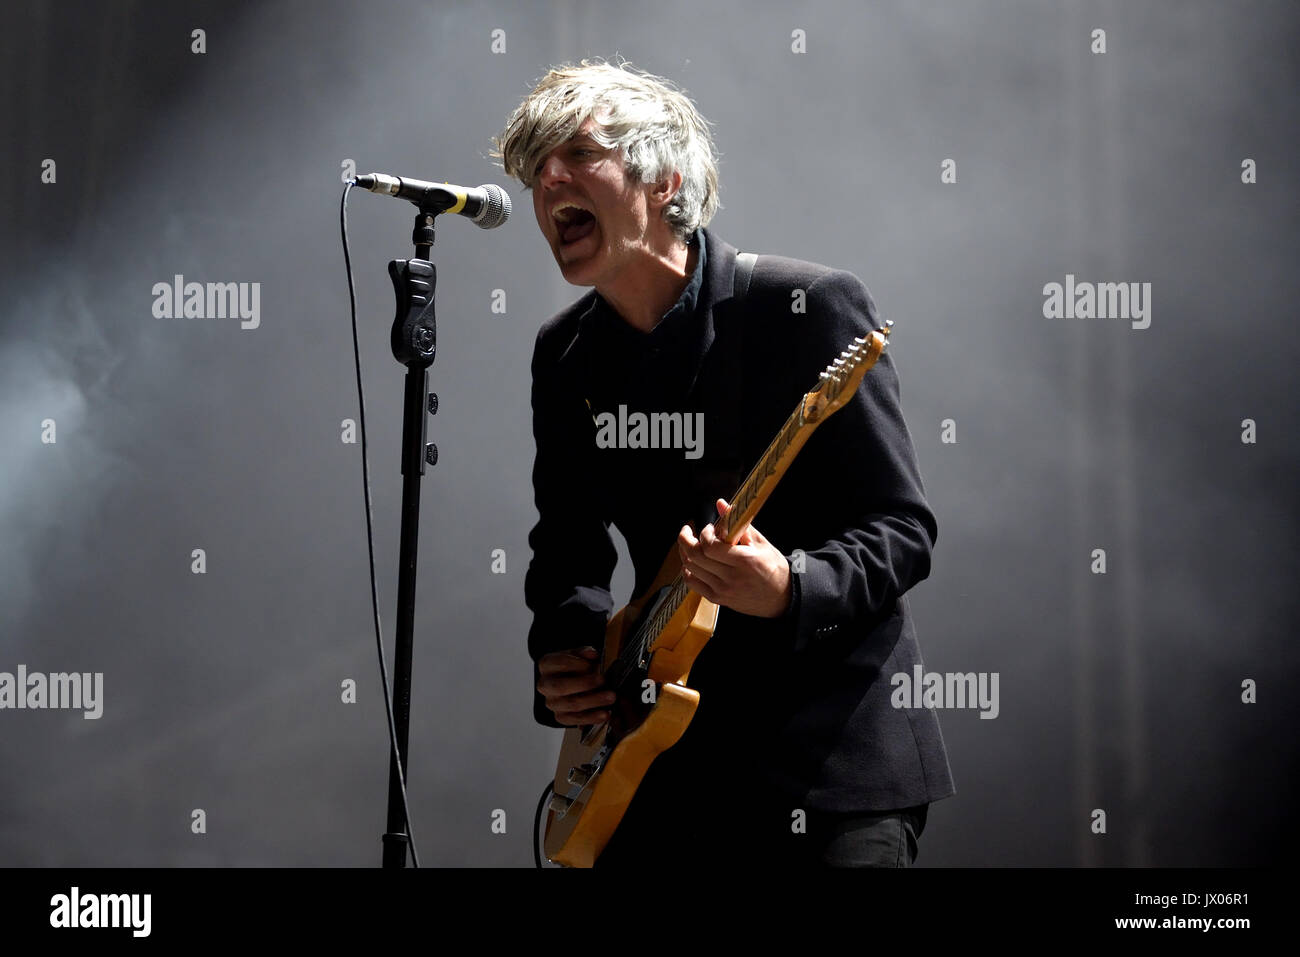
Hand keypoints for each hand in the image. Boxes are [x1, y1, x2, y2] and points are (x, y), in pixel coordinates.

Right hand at [536, 646, 615, 725]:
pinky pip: (575, 720)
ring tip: (611, 697)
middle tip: (603, 680)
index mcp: (547, 665)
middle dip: (585, 683)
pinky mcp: (560, 716)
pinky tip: (605, 713)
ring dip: (593, 701)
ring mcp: (551, 702)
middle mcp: (545, 685)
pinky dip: (591, 717)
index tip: (591, 664)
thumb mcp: (578, 655)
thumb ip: (584, 652)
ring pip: (570, 704)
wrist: (571, 681)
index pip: (558, 663)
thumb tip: (592, 654)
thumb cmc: (575, 666)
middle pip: (561, 686)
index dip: (575, 664)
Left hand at [678, 498, 792, 617]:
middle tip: (688, 531)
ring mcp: (723, 590)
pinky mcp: (718, 599)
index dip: (704, 533)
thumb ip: (738, 523)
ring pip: (690, 569)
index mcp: (744, 561)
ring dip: (685, 553)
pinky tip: (693, 562)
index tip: (709, 528)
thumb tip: (722, 505)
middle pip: (695, 556)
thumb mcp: (761, 543)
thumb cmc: (774, 569)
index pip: (710, 546)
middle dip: (686, 539)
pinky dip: (688, 570)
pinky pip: (692, 583)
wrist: (781, 597)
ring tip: (691, 544)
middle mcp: (731, 577)